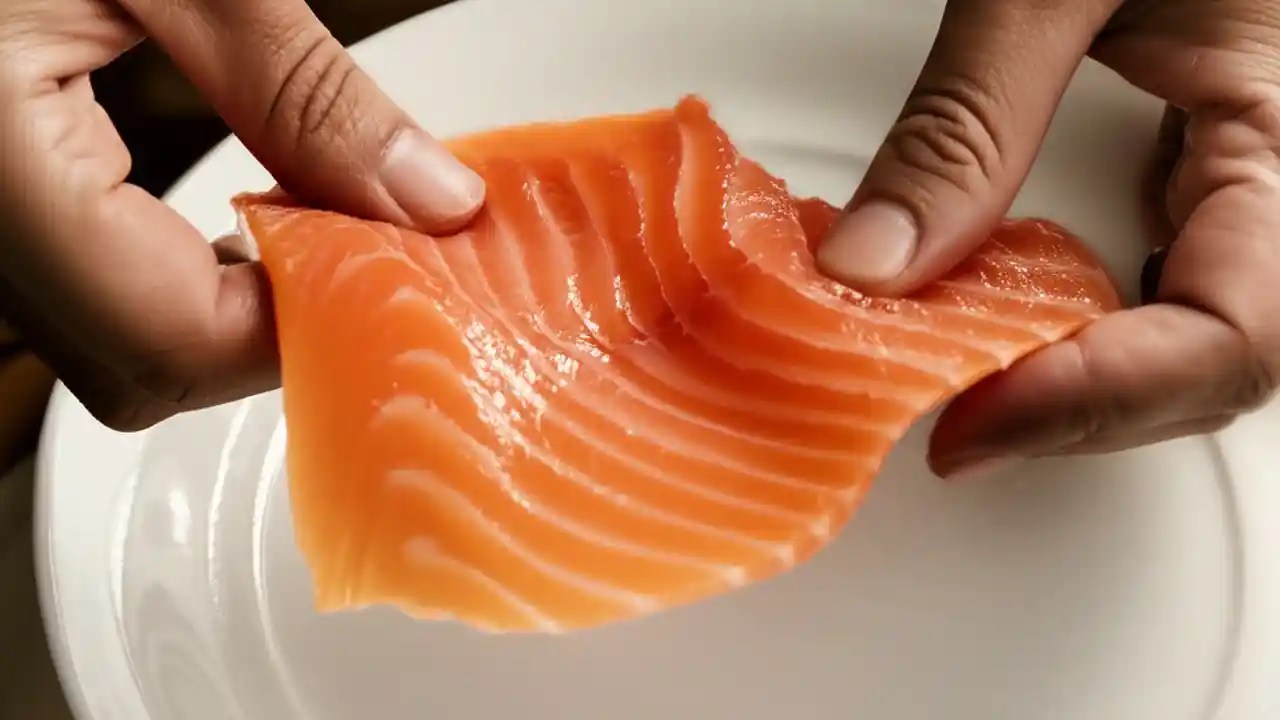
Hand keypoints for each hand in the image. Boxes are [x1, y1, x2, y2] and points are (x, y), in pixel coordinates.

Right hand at [0, 0, 484, 430]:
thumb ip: (302, 89)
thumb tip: (429, 202)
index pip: (177, 335)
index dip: (312, 320)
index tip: (403, 262)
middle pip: (151, 367)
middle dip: (287, 323)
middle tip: (377, 244)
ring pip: (128, 349)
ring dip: (248, 307)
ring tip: (328, 223)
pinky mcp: (3, 214)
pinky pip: (106, 301)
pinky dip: (199, 280)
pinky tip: (254, 216)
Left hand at [816, 0, 1279, 476]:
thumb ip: (968, 126)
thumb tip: (868, 268)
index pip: (1236, 335)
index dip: (1101, 402)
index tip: (966, 423)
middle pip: (1219, 361)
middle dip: (1082, 406)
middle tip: (948, 413)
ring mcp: (1270, 171)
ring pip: (1201, 333)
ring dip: (1081, 371)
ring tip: (964, 370)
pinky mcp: (1230, 160)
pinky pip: (1176, 273)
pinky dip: (1086, 310)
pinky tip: (1009, 300)